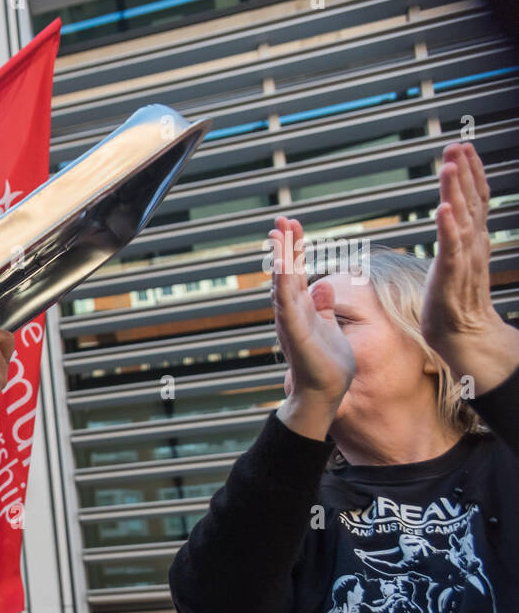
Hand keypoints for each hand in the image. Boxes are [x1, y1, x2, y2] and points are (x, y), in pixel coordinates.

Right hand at [270, 216, 355, 438]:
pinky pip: (288, 305)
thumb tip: (325, 286)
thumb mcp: (332, 327)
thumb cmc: (329, 365)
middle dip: (285, 246)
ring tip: (279, 234)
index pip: (296, 272)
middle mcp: (292, 312)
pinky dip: (283, 286)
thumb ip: (326, 307)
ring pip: (283, 283)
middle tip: (283, 219)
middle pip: (286, 272)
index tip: (294, 226)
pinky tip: (283, 268)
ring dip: (281, 259)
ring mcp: (291, 322)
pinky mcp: (296, 334)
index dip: (294, 249)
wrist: (326, 393)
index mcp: (302, 309)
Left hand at [421, 143, 517, 390]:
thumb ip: (455, 235)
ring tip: (450, 166)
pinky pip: (452, 248)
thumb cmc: (454, 298)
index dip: (470, 172)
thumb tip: (451, 214)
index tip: (462, 148)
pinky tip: (444, 210)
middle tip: (457, 146)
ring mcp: (464, 258)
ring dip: (456, 190)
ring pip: (462, 217)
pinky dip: (448, 227)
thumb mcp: (456, 257)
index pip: (475, 198)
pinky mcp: (451, 275)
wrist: (463, 333)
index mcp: (473, 238)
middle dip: (464, 171)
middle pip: (472, 200)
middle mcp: (473, 243)